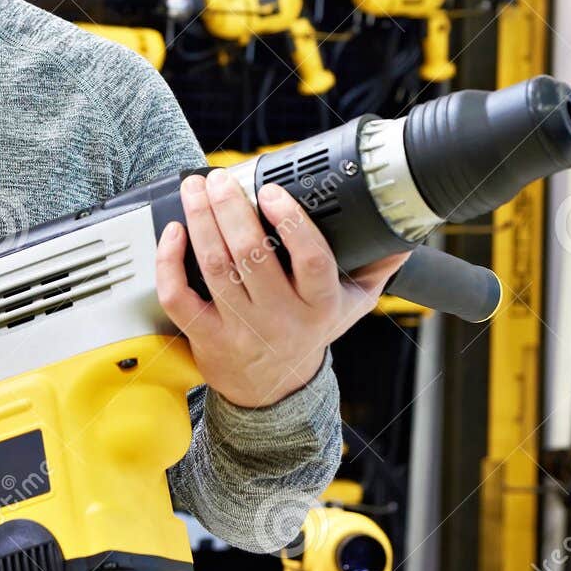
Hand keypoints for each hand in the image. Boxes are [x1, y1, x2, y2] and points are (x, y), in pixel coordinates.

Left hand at [155, 170, 407, 408]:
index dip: (292, 222)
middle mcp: (279, 316)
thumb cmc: (309, 333)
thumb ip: (376, 268)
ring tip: (196, 189)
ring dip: (200, 221)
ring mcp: (240, 327)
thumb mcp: (352, 305)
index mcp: (319, 303)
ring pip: (215, 267)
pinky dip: (169, 261)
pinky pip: (179, 297)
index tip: (272, 191)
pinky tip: (173, 232)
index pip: (312, 259)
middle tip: (220, 179)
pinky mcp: (206, 336)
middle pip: (251, 255)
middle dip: (231, 208)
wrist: (274, 391)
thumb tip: (401, 234)